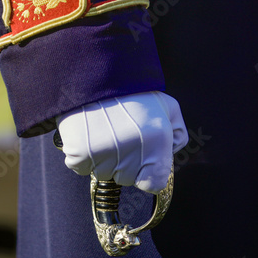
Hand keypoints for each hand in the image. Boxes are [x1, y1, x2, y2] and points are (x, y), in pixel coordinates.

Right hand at [56, 91, 187, 192]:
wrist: (93, 73)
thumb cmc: (134, 91)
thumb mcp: (168, 106)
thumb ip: (178, 134)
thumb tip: (170, 154)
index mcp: (157, 146)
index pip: (154, 184)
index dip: (148, 172)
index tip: (143, 159)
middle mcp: (131, 157)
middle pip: (127, 178)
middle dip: (126, 162)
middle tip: (121, 134)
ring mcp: (104, 158)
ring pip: (104, 172)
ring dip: (104, 158)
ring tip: (103, 129)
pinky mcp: (80, 156)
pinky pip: (82, 166)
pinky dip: (83, 154)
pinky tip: (88, 133)